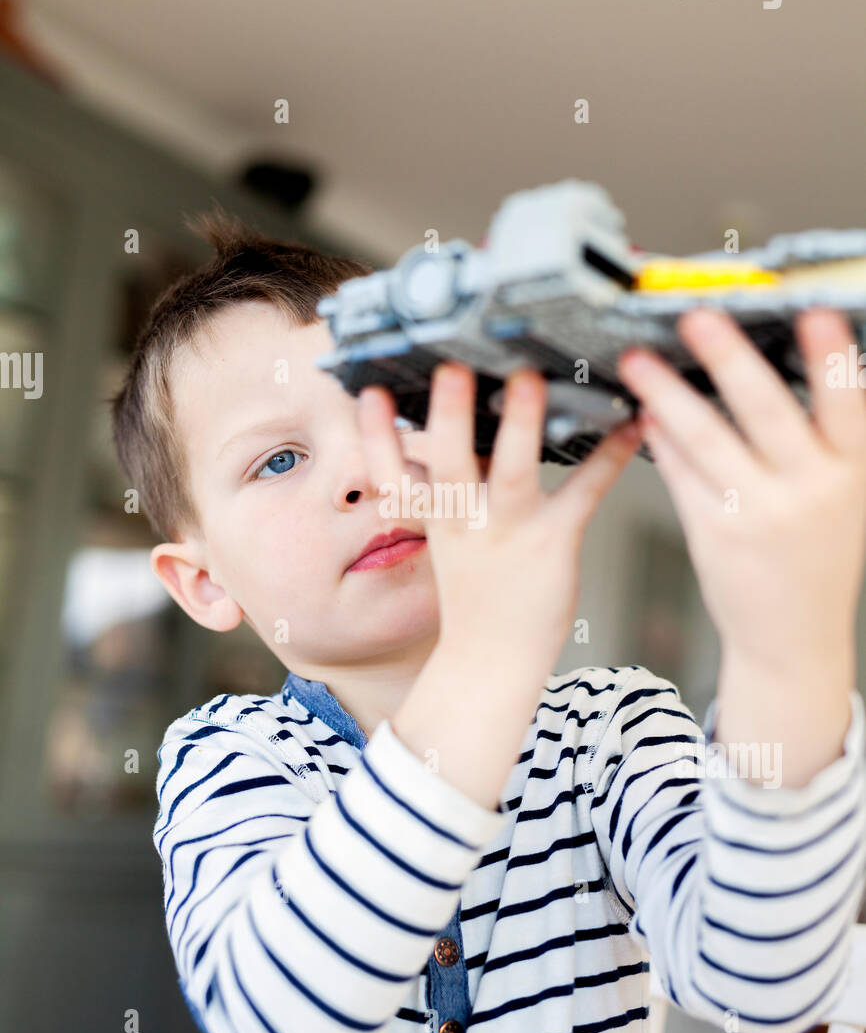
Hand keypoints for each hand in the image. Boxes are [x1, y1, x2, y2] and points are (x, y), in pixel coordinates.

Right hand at [356, 362, 641, 678]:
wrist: (492, 663)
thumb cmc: (474, 593)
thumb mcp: (444, 537)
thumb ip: (444, 487)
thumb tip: (449, 428)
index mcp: (434, 519)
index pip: (391, 475)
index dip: (375, 435)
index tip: (366, 393)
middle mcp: (465, 523)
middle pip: (448, 465)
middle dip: (448, 417)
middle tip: (451, 369)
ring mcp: (510, 533)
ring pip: (512, 475)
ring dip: (520, 426)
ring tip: (529, 381)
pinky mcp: (554, 543)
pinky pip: (583, 494)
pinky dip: (609, 458)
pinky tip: (630, 426)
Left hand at [617, 306, 865, 680]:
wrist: (793, 636)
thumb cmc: (814, 553)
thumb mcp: (842, 492)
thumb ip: (822, 438)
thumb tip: (782, 364)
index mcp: (851, 469)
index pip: (848, 401)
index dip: (831, 356)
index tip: (812, 313)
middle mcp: (809, 489)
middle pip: (765, 410)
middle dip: (727, 358)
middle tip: (697, 318)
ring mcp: (759, 513)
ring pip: (706, 440)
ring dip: (667, 394)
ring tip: (641, 362)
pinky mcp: (714, 534)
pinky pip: (681, 475)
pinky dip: (660, 439)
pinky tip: (645, 412)